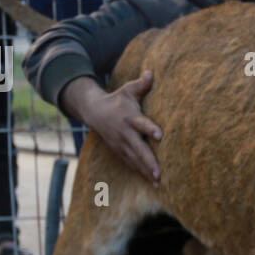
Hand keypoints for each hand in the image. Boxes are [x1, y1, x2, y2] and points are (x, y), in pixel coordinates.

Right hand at [62, 71, 162, 185]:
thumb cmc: (118, 99)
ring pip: (134, 160)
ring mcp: (120, 144)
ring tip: (158, 183)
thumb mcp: (128, 90)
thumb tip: (151, 72)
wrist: (94, 111)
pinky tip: (151, 181)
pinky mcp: (118, 151)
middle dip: (148, 161)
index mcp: (130, 117)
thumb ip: (141, 84)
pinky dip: (140, 172)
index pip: (141, 123)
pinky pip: (130, 163)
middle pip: (138, 148)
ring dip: (145, 171)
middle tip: (159, 173)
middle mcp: (125, 133)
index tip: (160, 135)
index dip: (150, 129)